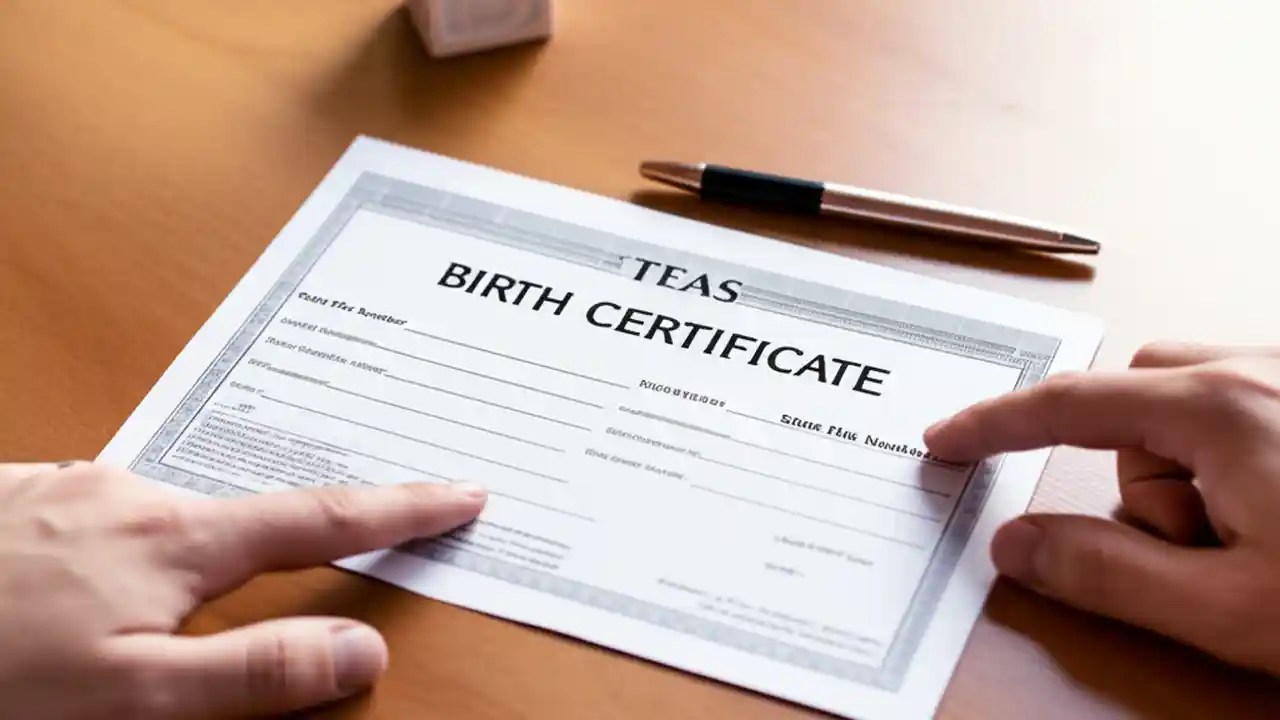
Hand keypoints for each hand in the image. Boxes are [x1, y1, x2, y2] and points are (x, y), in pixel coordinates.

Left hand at [0, 462, 485, 718]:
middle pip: (243, 514)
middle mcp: (129, 496)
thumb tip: (363, 651)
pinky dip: (128, 536)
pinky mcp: (15, 496)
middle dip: (297, 529)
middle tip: (331, 542)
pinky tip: (95, 566)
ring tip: (195, 583)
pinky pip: (100, 508)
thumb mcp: (127, 703)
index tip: (463, 491)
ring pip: (165, 514)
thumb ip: (253, 677)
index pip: (321, 519)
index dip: (400, 509)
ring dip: (199, 542)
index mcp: (174, 542)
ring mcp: (67, 488)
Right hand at [925, 342, 1279, 674]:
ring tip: (1258, 540)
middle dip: (1141, 475)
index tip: (947, 440)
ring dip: (1194, 472)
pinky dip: (1232, 458)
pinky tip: (1278, 512)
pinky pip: (1239, 408)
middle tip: (1195, 546)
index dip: (995, 426)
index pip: (1069, 405)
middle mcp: (1260, 371)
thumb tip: (1015, 545)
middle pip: (1135, 402)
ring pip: (1189, 405)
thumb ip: (1110, 575)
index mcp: (1222, 409)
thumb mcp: (1229, 608)